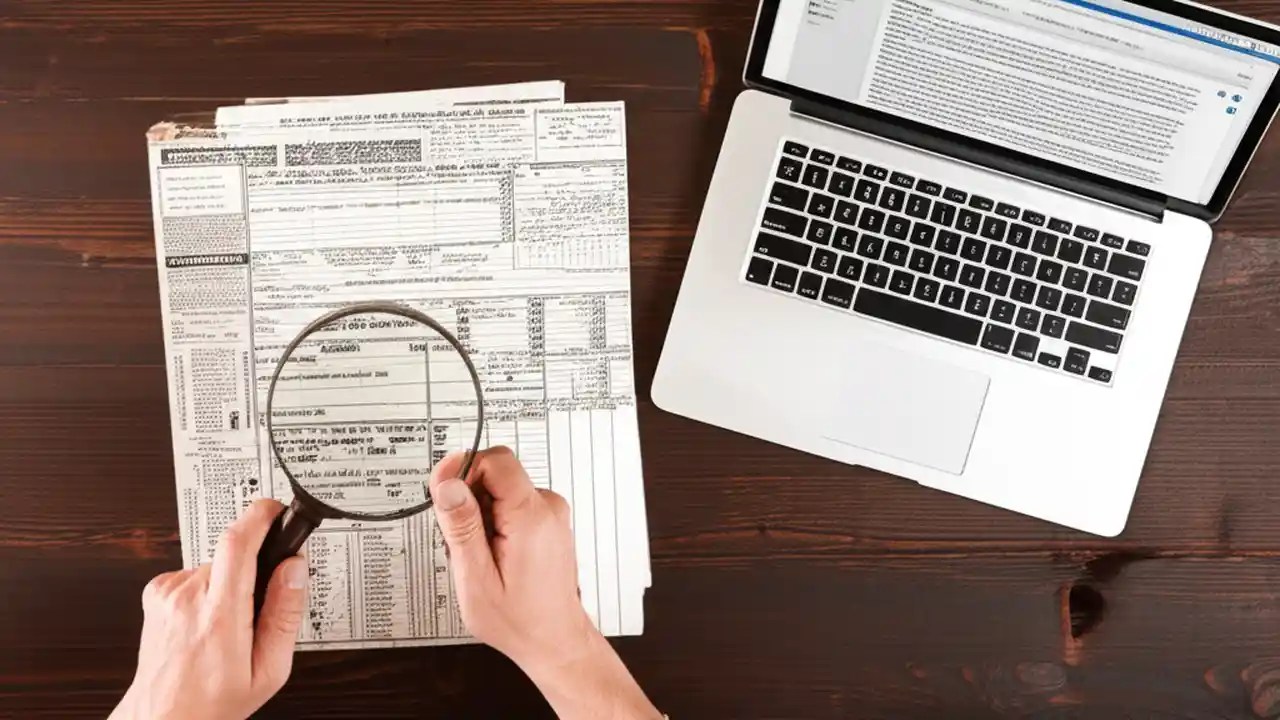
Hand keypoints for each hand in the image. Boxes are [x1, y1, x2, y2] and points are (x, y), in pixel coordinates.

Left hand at [110, 499, 308, 719]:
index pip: (237, 544)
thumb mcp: (269, 670)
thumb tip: (295, 569)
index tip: (277, 511)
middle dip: (254, 570)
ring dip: (229, 585)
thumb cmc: (213, 702)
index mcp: (220, 616)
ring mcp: (168, 594)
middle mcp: (189, 598)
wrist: (161, 719)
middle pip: (233, 555)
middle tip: (258, 608)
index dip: (260, 517)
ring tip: (228, 626)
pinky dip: (208, 590)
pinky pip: (195, 575)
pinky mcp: (156, 592)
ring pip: (216, 566)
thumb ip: (286, 614)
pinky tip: (206, 621)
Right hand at [429, 447, 660, 719]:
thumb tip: (447, 483)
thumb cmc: (519, 620)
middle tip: (459, 541)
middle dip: (467, 500)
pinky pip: (511, 505)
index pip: (495, 460)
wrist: (554, 639)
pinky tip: (491, 555)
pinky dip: (494, 523)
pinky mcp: (547, 521)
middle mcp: (547, 508)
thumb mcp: (476, 578)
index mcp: (531, 517)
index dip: (462, 469)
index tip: (442, 493)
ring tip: (478, 556)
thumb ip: (462, 527)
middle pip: (494, 474)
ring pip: (499, 491)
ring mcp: (550, 513)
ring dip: (479, 516)